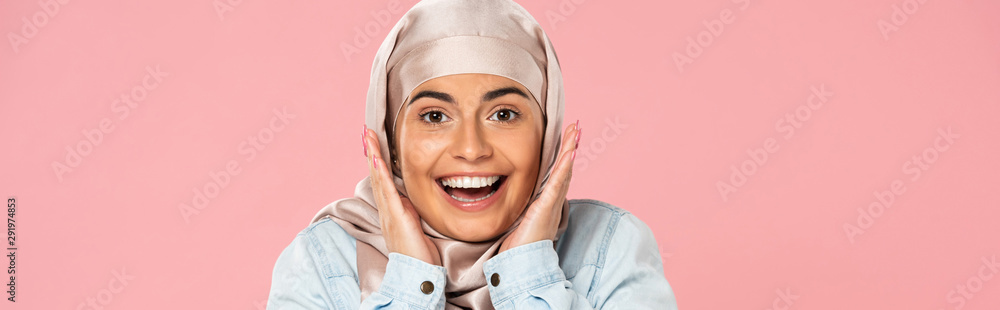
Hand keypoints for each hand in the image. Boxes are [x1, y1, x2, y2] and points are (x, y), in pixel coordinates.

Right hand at [363, 125, 441, 265]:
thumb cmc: (418, 252)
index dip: (378, 160)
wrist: (416, 272)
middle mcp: (387, 208)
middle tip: (366, 132)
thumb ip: (411, 211)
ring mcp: (389, 211)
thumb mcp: (415, 224)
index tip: (374, 143)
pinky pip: (387, 190)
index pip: (383, 179)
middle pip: (377, 174)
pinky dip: (381, 173)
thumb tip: (410, 200)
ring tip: (368, 136)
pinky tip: (377, 158)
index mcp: (393, 209)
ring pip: (379, 178)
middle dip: (371, 152)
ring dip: (373, 155)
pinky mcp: (396, 215)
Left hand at [499, 121, 580, 252]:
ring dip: (570, 151)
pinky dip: (564, 168)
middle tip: (576, 128)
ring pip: (564, 172)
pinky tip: (569, 154)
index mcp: (545, 203)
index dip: (562, 157)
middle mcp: (552, 202)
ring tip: (576, 132)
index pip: (556, 175)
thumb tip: (513, 201)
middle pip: (564, 169)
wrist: (523, 265)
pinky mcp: (546, 208)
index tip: (567, 140)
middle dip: (570, 147)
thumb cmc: (518, 247)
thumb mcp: (519, 221)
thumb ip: (521, 209)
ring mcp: (551, 204)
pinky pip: (557, 184)